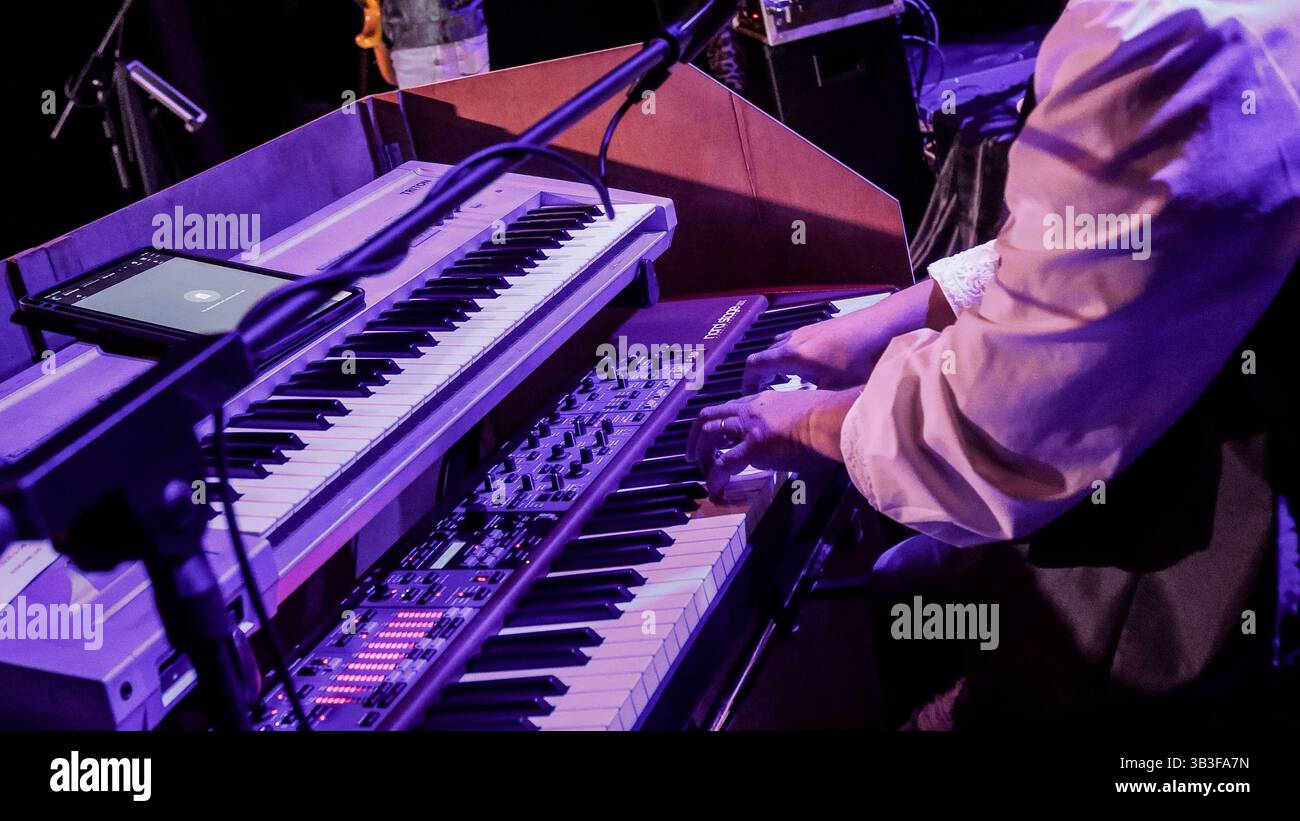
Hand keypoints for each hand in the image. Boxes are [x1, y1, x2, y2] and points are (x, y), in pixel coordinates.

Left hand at [686, 388, 860, 499]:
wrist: (835, 419)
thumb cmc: (830, 417)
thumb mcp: (801, 413)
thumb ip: (788, 424)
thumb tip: (788, 441)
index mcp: (763, 401)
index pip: (730, 408)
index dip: (717, 423)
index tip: (715, 437)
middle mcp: (751, 410)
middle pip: (708, 416)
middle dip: (695, 436)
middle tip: (692, 454)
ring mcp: (750, 427)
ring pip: (709, 434)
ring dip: (701, 455)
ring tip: (702, 473)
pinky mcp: (755, 446)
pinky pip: (725, 463)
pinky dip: (715, 477)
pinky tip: (715, 489)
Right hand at [742, 309, 889, 392]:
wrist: (880, 328)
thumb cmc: (858, 358)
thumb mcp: (832, 388)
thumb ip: (812, 401)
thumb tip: (804, 418)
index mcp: (790, 356)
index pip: (754, 366)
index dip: (746, 381)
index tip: (746, 393)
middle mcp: (793, 341)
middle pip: (764, 355)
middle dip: (760, 374)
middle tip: (762, 389)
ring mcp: (806, 331)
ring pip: (779, 347)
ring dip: (776, 363)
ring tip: (783, 379)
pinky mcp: (819, 328)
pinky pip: (794, 342)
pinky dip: (791, 355)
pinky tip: (808, 367)